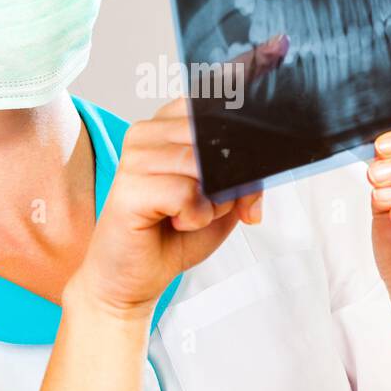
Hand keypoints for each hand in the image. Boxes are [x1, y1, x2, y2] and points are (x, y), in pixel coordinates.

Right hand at [71, 97, 262, 318]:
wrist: (133, 278)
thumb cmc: (173, 235)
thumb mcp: (223, 201)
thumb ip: (245, 176)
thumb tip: (261, 165)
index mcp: (166, 124)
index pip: (217, 111)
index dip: (241, 145)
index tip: (240, 177)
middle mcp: (146, 133)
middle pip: (214, 138)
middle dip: (230, 180)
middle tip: (213, 208)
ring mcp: (134, 158)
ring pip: (202, 165)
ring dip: (212, 202)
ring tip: (189, 216)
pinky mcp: (128, 188)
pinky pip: (185, 193)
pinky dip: (195, 216)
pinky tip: (176, 223)